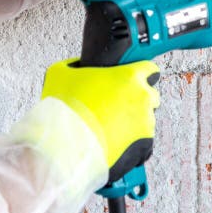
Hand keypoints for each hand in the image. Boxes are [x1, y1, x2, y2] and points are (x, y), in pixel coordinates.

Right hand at [41, 59, 159, 177]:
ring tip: (111, 126)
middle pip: (151, 95)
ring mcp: (146, 121)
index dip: (141, 74)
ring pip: (147, 118)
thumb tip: (79, 66)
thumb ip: (77, 65)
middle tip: (116, 106)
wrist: (64, 147)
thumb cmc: (62, 110)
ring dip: (134, 121)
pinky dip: (133, 140)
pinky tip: (116, 139)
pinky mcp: (145, 142)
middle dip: (138, 100)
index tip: (133, 80)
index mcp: (129, 76)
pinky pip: (145, 139)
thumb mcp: (61, 75)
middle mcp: (143, 97)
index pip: (150, 69)